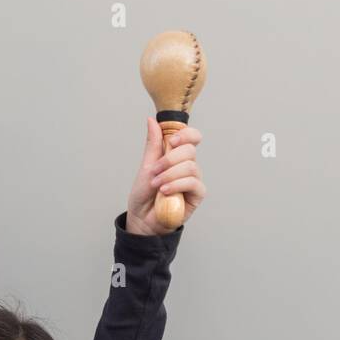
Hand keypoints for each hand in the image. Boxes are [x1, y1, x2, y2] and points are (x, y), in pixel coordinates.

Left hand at [125, 115, 205, 234]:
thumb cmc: (144, 194)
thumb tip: (152, 120)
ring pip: (191, 167)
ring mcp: (194, 180)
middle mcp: (188, 166)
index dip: (186, 134)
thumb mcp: (146, 166)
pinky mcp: (197, 196)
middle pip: (190, 150)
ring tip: (156, 184)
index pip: (192, 137)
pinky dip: (177, 185)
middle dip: (170, 159)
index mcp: (177, 156)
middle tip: (155, 170)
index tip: (171, 141)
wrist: (142, 219)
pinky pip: (193, 183)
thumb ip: (153, 145)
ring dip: (170, 174)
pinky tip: (165, 191)